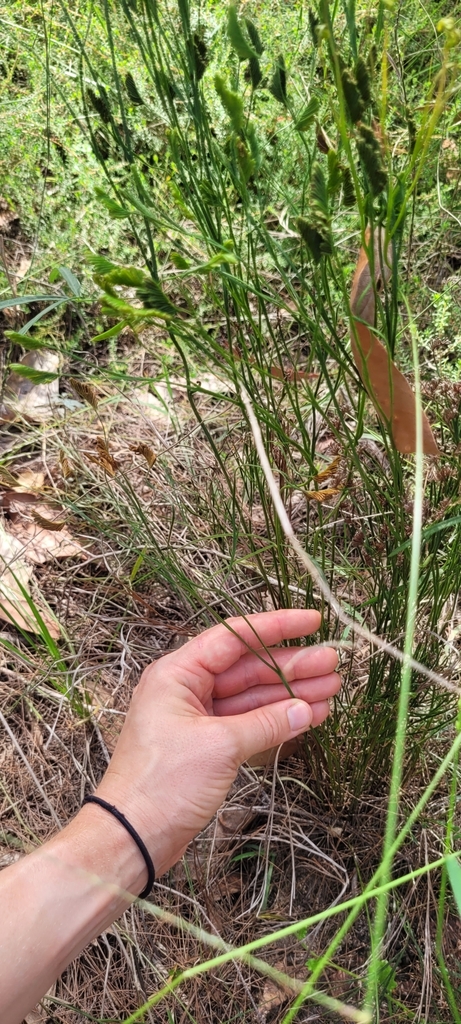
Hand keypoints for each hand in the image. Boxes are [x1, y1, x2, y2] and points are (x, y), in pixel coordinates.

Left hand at [90, 609, 339, 880]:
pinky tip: (310, 715)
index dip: (277, 626)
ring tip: (332, 690)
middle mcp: (187, 689)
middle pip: (248, 667)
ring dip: (291, 693)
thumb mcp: (220, 746)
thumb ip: (267, 723)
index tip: (313, 621)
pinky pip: (250, 722)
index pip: (235, 637)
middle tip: (333, 663)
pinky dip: (279, 720)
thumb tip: (306, 708)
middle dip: (292, 665)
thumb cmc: (162, 784)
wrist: (132, 837)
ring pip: (253, 696)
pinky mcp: (208, 745)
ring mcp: (199, 718)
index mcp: (178, 674)